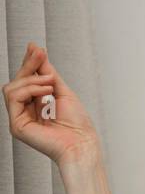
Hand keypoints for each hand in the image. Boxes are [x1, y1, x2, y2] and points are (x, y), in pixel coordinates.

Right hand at [4, 42, 99, 167]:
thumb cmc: (78, 126)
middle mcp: (25, 111)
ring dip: (31, 80)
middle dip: (29, 66)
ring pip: (12, 87)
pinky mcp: (17, 125)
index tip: (37, 49)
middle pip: (17, 81)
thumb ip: (48, 73)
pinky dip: (29, 90)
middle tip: (40, 55)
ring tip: (50, 84)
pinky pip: (14, 97)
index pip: (26, 80)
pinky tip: (45, 92)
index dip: (30, 63)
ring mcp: (20, 118)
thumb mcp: (62, 92)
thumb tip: (36, 51)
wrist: (83, 144)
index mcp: (35, 105)